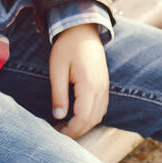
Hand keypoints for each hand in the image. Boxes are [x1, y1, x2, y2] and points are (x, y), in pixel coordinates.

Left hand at [48, 23, 108, 138]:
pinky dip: (91, 116)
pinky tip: (77, 115)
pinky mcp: (104, 85)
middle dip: (77, 131)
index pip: (83, 118)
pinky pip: (101, 107)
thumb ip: (59, 94)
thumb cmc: (67, 47)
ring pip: (99, 116)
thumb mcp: (57, 70)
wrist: (83, 29)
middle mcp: (101, 88)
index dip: (71, 130)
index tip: (57, 133)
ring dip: (84, 125)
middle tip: (59, 132)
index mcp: (89, 85)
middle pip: (92, 120)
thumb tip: (58, 116)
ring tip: (66, 126)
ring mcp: (105, 87)